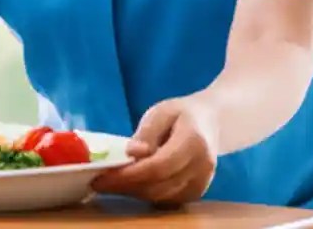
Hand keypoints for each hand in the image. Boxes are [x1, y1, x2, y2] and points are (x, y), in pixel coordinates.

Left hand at [92, 97, 219, 206]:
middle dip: (125, 186)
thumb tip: (132, 153)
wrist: (213, 122)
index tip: (101, 177)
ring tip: (111, 182)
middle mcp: (202, 166)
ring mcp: (202, 182)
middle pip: (158, 186)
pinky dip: (147, 194)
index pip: (157, 167)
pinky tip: (132, 185)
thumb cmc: (183, 114)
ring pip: (160, 196)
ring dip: (133, 192)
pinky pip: (166, 200)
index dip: (127, 176)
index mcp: (193, 142)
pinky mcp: (196, 192)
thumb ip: (147, 132)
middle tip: (98, 182)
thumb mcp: (162, 111)